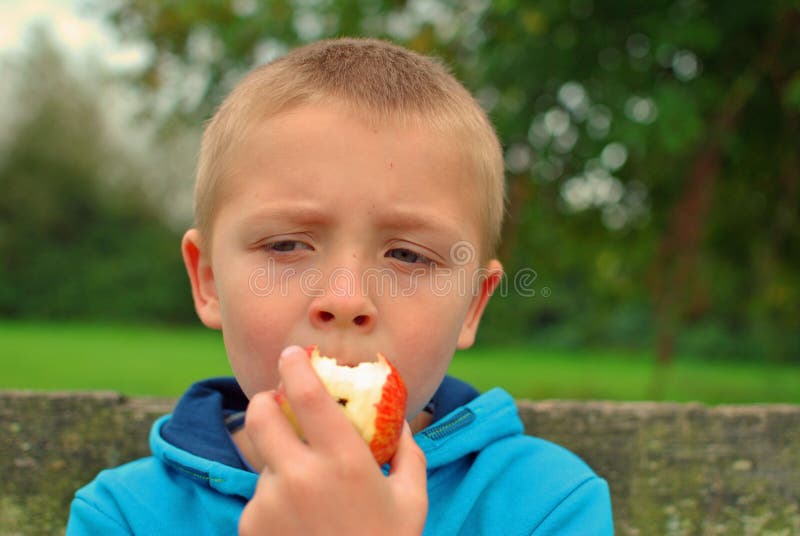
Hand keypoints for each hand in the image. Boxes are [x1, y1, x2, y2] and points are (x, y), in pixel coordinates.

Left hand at [238, 346, 427, 535]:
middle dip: (266, 401)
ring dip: (279, 462)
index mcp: (343, 462)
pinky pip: (259, 496)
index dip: (295, 366)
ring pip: (264, 461)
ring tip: (308, 493)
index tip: (292, 353)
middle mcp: (299, 476)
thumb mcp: (411, 501)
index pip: (307, 394)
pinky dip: (274, 499)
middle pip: (260, 415)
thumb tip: (400, 422)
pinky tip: (300, 522)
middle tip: (278, 403)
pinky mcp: (251, 527)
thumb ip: (408, 453)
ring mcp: (269, 503)